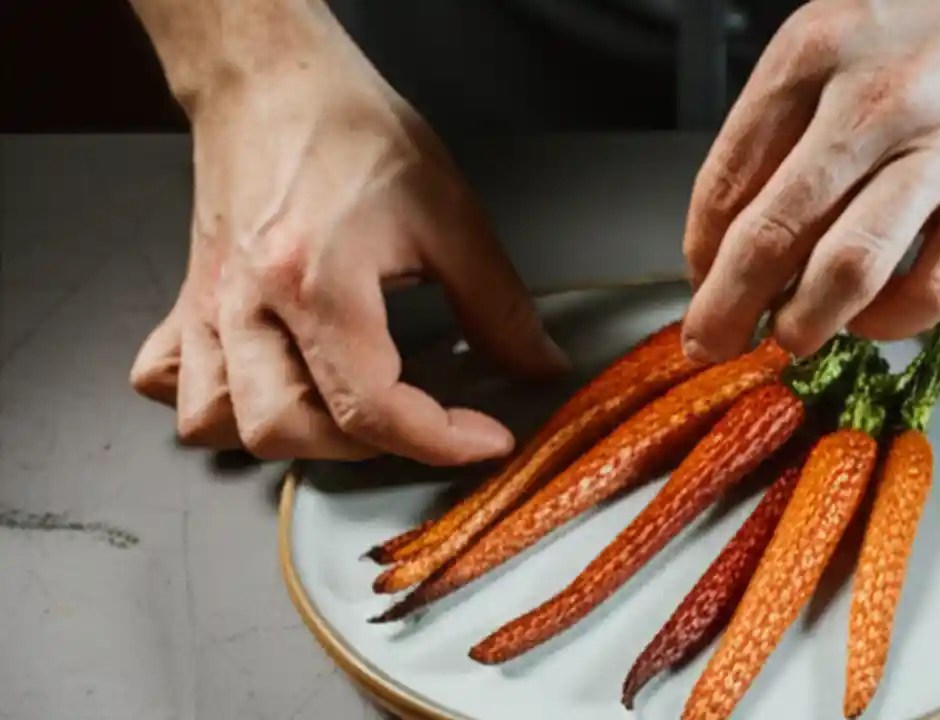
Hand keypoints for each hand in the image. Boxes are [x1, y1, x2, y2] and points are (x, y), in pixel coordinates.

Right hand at [129, 34, 564, 464]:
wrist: (274, 78)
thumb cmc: (353, 131)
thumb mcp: (450, 215)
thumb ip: (499, 304)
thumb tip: (538, 366)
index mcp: (316, 280)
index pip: (371, 407)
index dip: (440, 440)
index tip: (485, 437)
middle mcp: (247, 303)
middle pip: (285, 429)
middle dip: (364, 447)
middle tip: (418, 417)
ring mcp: (208, 306)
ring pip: (216, 422)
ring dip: (287, 433)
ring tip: (343, 405)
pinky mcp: (189, 298)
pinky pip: (168, 380)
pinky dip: (215, 402)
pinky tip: (266, 381)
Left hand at [681, 0, 939, 358]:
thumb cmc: (924, 24)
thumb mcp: (827, 40)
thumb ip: (773, 129)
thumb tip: (727, 238)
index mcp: (810, 56)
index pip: (726, 181)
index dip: (701, 253)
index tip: (701, 282)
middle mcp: (870, 101)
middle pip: (773, 233)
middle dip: (727, 307)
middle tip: (712, 342)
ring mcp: (938, 149)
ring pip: (848, 268)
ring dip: (804, 323)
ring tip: (789, 338)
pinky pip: (934, 286)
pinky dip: (891, 321)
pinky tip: (870, 319)